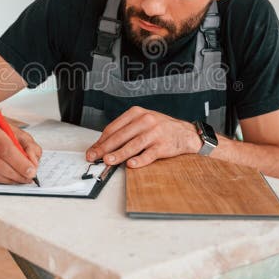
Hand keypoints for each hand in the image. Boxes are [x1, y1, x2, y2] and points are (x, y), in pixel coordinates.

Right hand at [0, 120, 41, 183]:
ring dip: (10, 179)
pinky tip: (11, 178)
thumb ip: (30, 146)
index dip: (19, 162)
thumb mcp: (19, 133)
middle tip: (28, 177)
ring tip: (22, 179)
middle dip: (16, 173)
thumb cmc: (1, 133)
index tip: (31, 170)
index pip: (5, 148)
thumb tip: (33, 163)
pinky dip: (3, 181)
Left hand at [86, 107, 200, 167]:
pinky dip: (140, 160)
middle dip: (104, 148)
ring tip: (108, 161)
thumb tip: (104, 146)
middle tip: (94, 156)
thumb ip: (125, 131)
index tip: (92, 150)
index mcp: (136, 113)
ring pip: (133, 145)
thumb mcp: (142, 122)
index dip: (101, 140)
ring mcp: (155, 132)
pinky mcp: (163, 145)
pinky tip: (131, 165)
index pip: (113, 127)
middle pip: (120, 136)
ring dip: (119, 154)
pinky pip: (149, 154)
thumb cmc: (160, 129)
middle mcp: (145, 120)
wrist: (185, 133)